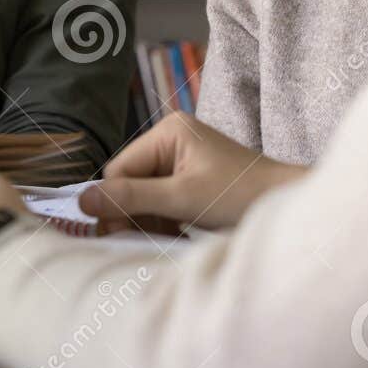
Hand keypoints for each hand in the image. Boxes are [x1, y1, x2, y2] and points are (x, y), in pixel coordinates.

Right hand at [78, 111, 306, 234]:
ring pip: (144, 196)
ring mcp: (183, 158)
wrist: (286, 206)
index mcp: (169, 131)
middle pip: (130, 182)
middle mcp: (172, 138)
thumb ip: (132, 199)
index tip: (120, 234)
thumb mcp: (182, 199)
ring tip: (175, 235)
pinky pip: (161, 201)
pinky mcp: (191, 178)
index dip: (116, 203)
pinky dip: (166, 221)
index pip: (119, 170)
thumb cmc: (240, 197)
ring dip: (152, 221)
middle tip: (154, 236)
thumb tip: (82, 201)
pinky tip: (181, 233)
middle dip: (137, 213)